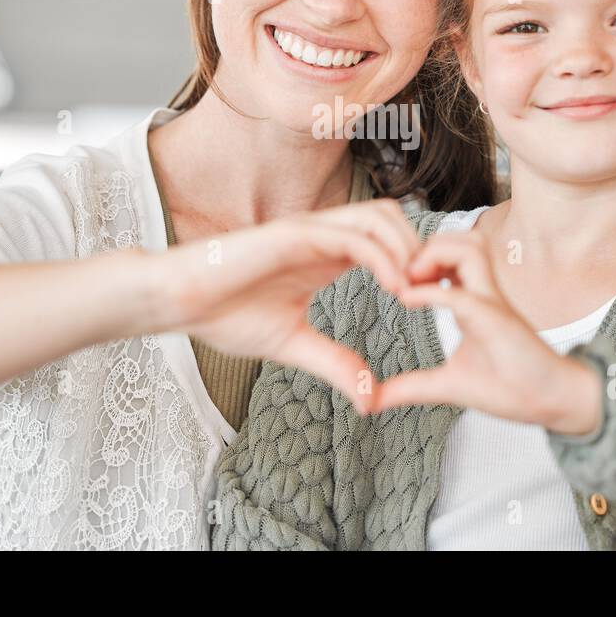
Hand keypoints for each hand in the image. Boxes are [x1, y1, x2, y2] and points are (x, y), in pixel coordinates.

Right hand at [158, 199, 420, 411]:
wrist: (179, 301)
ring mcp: (310, 230)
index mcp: (327, 255)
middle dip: (422, 249)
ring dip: (408, 249)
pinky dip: (383, 257)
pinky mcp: (294, 234)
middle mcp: (324, 235)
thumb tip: (372, 399)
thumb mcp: (293, 345)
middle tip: (436, 291)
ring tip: (418, 291)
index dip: (417, 263)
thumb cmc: (224, 315)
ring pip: (380, 217)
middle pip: (394, 218)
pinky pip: (352, 235)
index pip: (388, 240)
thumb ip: (335, 363)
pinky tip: (395, 287)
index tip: (434, 301)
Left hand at [370, 230, 603, 434]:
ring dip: (433, 256)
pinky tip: (407, 301)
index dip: (417, 256)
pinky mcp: (497, 321)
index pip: (447, 256)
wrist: (551, 402)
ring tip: (405, 280)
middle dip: (423, 245)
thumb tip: (373, 400)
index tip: (390, 277)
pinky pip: (464, 295)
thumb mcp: (447, 385)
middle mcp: (484, 292)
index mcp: (472, 298)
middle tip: (396, 272)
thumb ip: (411, 387)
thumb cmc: (508, 387)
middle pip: (458, 238)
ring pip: (469, 248)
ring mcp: (493, 302)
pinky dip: (433, 293)